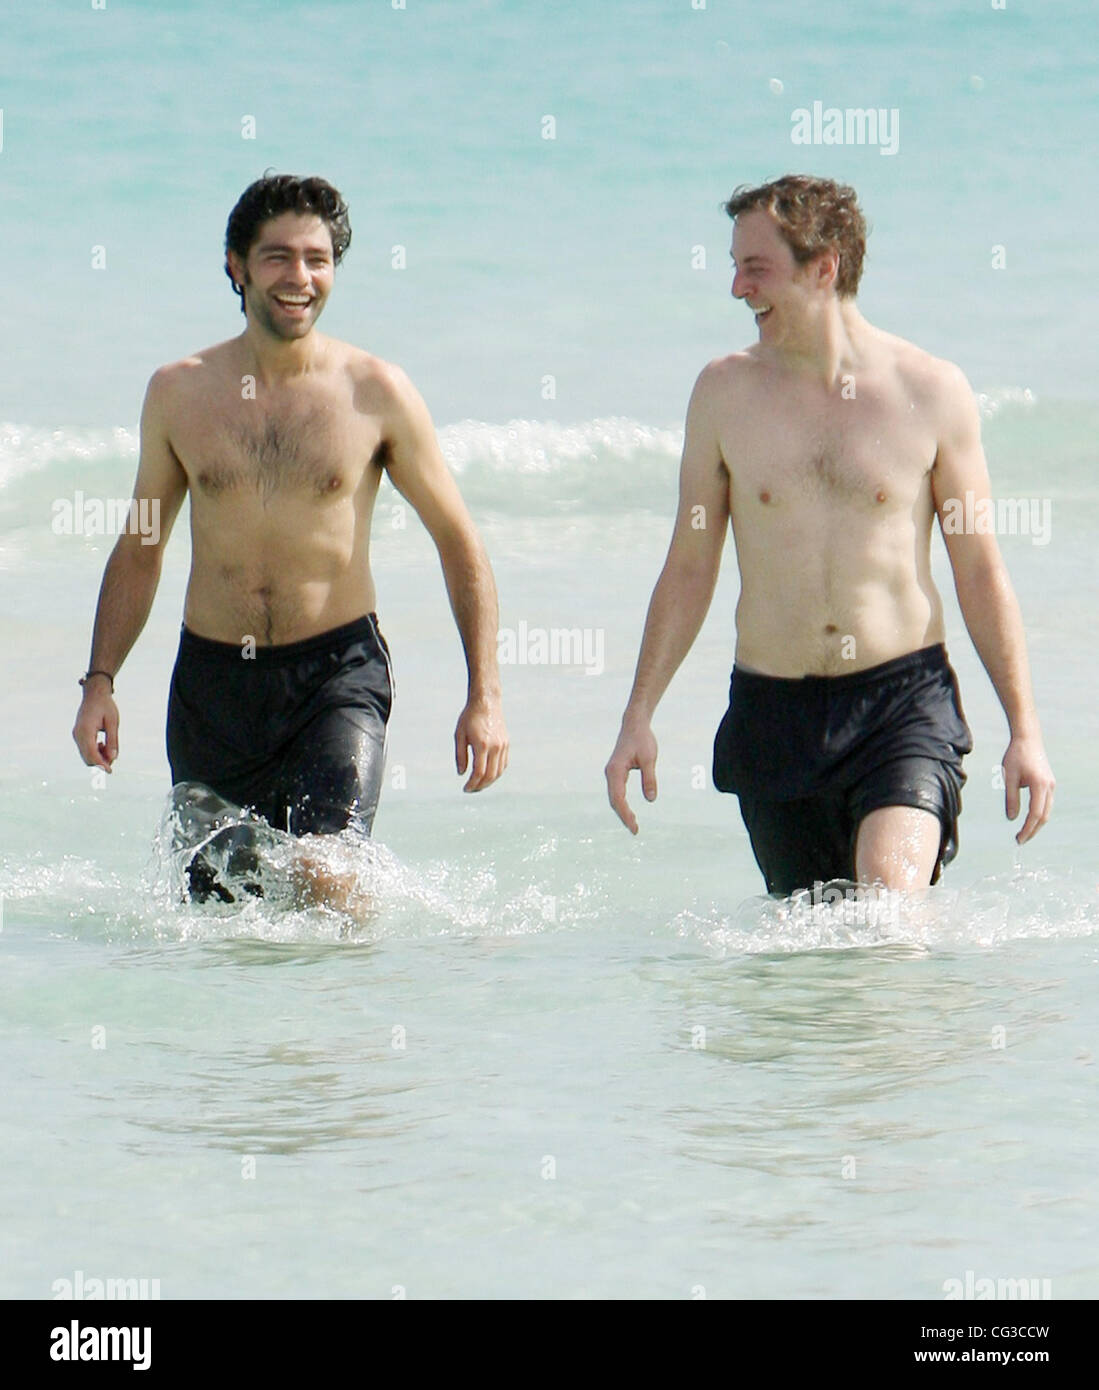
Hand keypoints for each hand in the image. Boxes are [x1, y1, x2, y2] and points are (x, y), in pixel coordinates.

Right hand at [73, 683, 118, 772]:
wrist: (95, 694)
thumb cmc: (105, 706)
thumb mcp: (113, 723)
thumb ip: (113, 740)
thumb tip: (113, 758)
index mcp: (86, 730)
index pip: (92, 754)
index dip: (101, 764)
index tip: (110, 771)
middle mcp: (78, 734)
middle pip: (87, 757)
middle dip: (100, 762)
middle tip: (113, 761)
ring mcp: (76, 734)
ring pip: (85, 754)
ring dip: (98, 757)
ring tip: (109, 749)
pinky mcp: (78, 734)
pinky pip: (85, 748)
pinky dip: (94, 751)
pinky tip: (103, 744)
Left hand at [455, 694, 507, 791]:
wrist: (487, 702)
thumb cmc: (469, 717)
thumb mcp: (459, 735)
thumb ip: (460, 756)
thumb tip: (461, 773)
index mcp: (482, 745)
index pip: (478, 772)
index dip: (472, 784)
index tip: (465, 789)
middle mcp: (495, 747)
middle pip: (490, 775)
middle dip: (480, 786)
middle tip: (471, 789)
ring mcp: (503, 746)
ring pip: (499, 772)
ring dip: (488, 781)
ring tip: (478, 784)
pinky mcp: (506, 744)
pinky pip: (503, 764)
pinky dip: (496, 773)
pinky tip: (487, 774)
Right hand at [605, 718, 657, 833]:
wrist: (634, 724)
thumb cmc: (642, 739)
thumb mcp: (649, 759)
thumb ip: (649, 779)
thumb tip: (651, 799)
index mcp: (615, 771)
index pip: (618, 799)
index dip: (626, 814)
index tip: (635, 827)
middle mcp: (610, 773)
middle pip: (614, 801)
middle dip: (624, 816)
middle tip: (636, 830)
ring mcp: (612, 773)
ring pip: (614, 797)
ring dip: (622, 811)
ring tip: (633, 824)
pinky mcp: (616, 773)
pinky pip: (617, 792)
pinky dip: (622, 803)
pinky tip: (629, 811)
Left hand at [1002, 734, 1053, 843]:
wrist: (1028, 739)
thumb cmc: (1016, 755)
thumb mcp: (1009, 777)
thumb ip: (1011, 798)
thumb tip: (1012, 818)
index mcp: (1039, 785)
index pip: (1035, 814)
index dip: (1027, 829)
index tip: (1018, 839)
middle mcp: (1049, 787)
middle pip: (1044, 816)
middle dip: (1033, 830)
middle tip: (1020, 840)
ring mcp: (1051, 785)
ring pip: (1047, 811)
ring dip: (1037, 823)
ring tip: (1024, 833)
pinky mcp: (1049, 783)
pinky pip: (1046, 804)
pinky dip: (1039, 814)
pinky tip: (1030, 819)